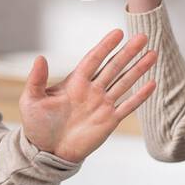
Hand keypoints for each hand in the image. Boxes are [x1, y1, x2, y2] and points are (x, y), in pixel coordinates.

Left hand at [19, 29, 156, 162]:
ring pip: (124, 82)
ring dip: (139, 69)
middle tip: (143, 36)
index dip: (106, 46)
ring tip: (153, 54)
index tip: (118, 32)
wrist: (47, 152)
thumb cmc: (37, 126)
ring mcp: (102, 105)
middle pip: (114, 66)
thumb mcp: (31, 100)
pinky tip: (152, 84)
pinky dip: (140, 96)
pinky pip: (128, 106)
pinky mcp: (109, 121)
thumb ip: (36, 79)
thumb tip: (40, 58)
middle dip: (128, 52)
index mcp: (74, 82)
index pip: (94, 59)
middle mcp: (92, 90)